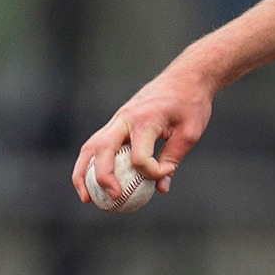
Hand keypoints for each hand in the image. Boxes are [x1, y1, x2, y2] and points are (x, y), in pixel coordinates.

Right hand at [71, 63, 215, 203]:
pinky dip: (90, 163)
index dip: (153, 171)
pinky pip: (97, 144)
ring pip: (91, 146)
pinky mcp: (116, 122)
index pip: (139, 157)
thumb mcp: (190, 133)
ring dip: (84, 173)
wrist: (186, 77)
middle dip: (103, 177)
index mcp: (145, 120)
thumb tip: (160, 188)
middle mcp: (125, 118)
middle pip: (104, 150)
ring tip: (86, 198)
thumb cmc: (191, 103)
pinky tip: (91, 183)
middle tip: (112, 198)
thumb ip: (172, 159)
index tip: (167, 171)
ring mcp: (117, 119)